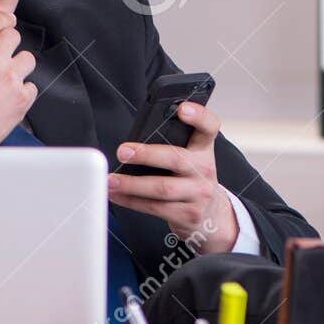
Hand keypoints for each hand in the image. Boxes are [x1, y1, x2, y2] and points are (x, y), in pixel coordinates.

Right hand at [0, 12, 36, 145]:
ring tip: (3, 78)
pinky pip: (31, 86)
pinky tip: (6, 98)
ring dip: (18, 66)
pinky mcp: (21, 98)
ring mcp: (11, 78)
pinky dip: (22, 91)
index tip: (5, 24)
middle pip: (15, 37)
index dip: (3, 21)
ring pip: (28, 59)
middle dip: (7, 44)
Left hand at [107, 101, 238, 251]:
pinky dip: (132, 201)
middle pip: (176, 159)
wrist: (212, 215)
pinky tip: (117, 195)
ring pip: (162, 188)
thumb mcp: (192, 157)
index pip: (209, 127)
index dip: (199, 116)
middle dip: (146, 155)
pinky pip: (155, 208)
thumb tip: (135, 141)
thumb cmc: (192, 179)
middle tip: (123, 151)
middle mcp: (204, 169)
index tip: (182, 108)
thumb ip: (174, 144)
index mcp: (204, 149)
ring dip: (132, 184)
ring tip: (112, 180)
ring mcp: (198, 193)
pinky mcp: (187, 215)